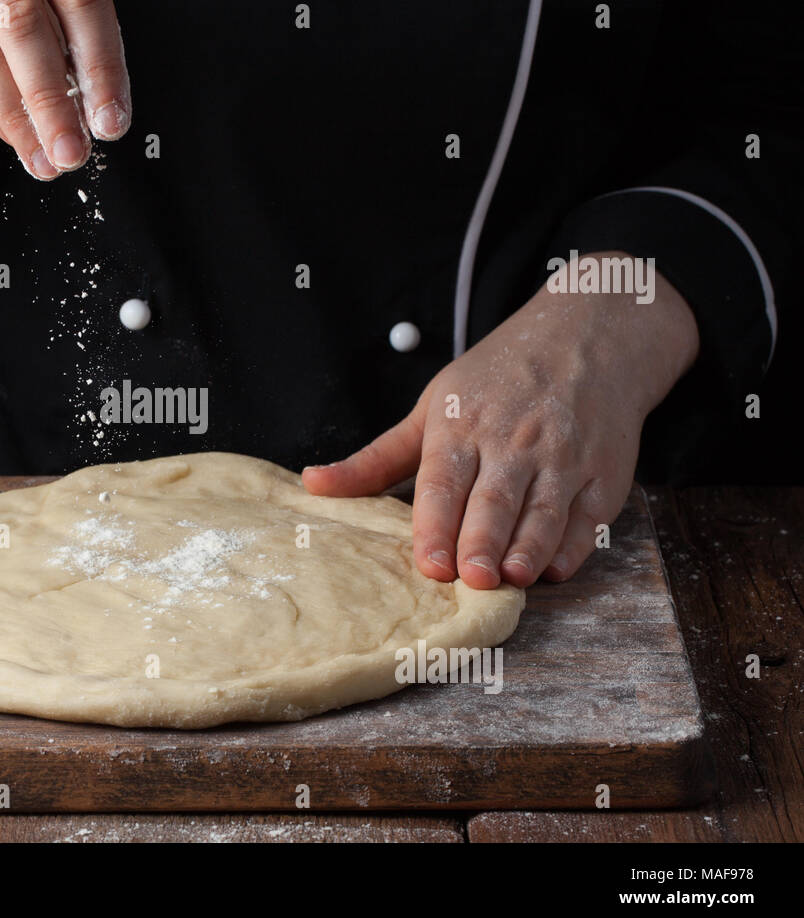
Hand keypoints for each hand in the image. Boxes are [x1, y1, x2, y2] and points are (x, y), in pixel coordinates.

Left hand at [302, 253, 699, 587]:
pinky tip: (554, 568)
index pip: (444, 484)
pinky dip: (573, 543)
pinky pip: (588, 514)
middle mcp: (512, 442)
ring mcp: (563, 455)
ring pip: (544, 510)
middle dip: (483, 540)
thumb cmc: (495, 380)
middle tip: (473, 579)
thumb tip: (312, 485)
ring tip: (514, 579)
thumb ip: (375, 459)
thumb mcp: (430, 408)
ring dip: (529, 546)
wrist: (585, 337)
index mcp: (461, 428)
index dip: (437, 525)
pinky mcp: (604, 470)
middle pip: (495, 500)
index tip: (430, 564)